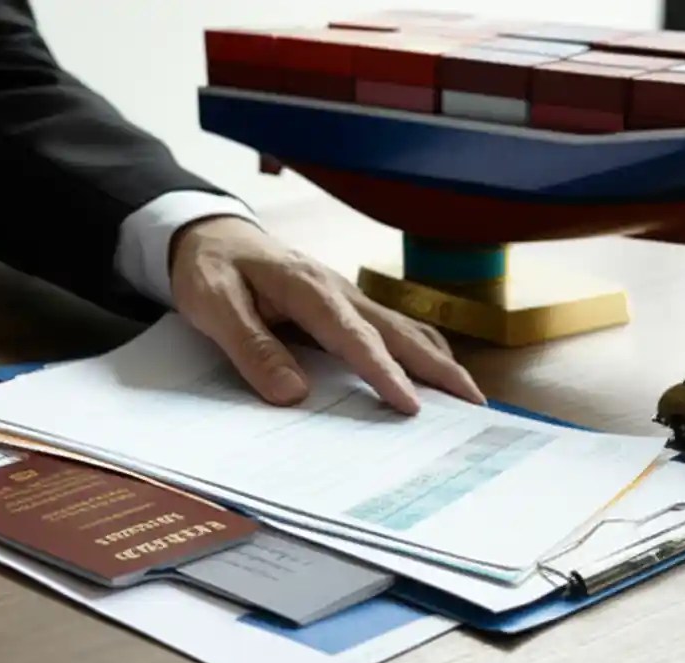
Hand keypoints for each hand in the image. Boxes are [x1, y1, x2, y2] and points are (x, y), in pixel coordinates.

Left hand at [170, 216, 484, 413]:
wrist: (210, 235)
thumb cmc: (210, 270)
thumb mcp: (213, 305)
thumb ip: (251, 346)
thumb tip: (293, 393)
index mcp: (306, 288)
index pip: (352, 336)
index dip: (383, 371)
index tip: (410, 404)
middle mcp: (337, 290)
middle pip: (397, 331)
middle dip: (438, 367)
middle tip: (474, 403)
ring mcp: (346, 295)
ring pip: (403, 327)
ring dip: (437, 360)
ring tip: (469, 396)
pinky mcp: (346, 304)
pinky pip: (390, 328)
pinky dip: (420, 351)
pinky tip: (435, 371)